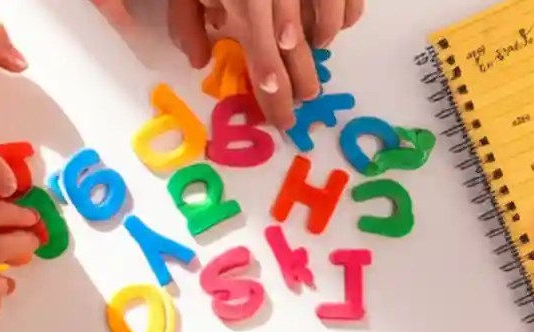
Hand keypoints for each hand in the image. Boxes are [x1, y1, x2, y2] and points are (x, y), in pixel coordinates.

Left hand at [165, 0, 364, 128]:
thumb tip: (198, 60)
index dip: (273, 92)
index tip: (282, 116)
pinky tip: (334, 23)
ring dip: (323, 42)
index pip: (263, 57)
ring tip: (314, 51)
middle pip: (296, 47)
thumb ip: (187, 20)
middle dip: (302, 79)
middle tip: (305, 98)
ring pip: (328, 20)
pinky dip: (345, 14)